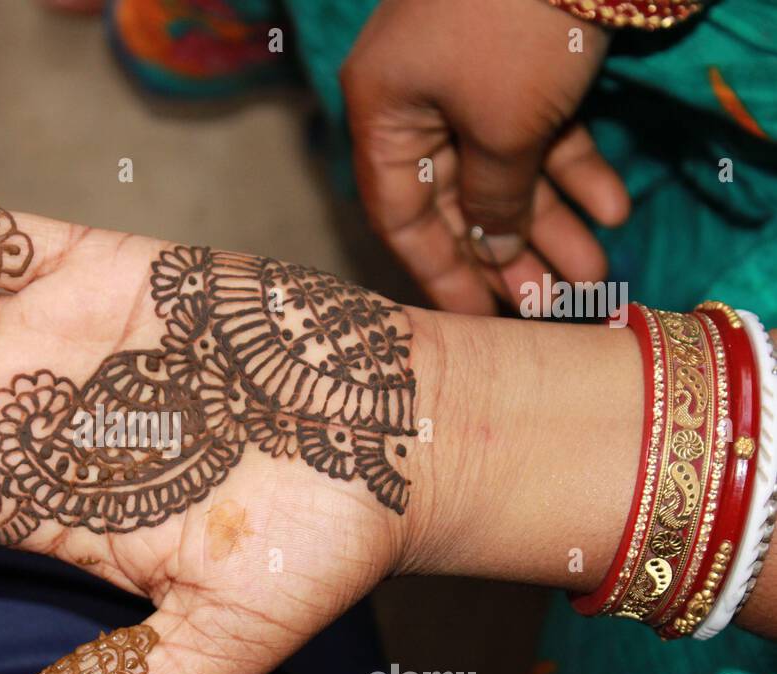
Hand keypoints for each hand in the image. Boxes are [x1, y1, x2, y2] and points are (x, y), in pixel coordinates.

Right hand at [341, 0, 629, 314]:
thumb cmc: (511, 26)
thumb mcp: (502, 129)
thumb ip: (494, 202)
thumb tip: (496, 252)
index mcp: (385, 113)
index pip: (400, 213)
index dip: (439, 271)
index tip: (476, 319)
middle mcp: (419, 99)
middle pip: (460, 197)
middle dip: (511, 253)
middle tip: (549, 307)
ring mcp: (470, 78)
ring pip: (507, 169)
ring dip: (553, 222)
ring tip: (595, 273)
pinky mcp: (520, 62)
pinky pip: (542, 130)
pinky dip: (576, 168)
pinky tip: (614, 208)